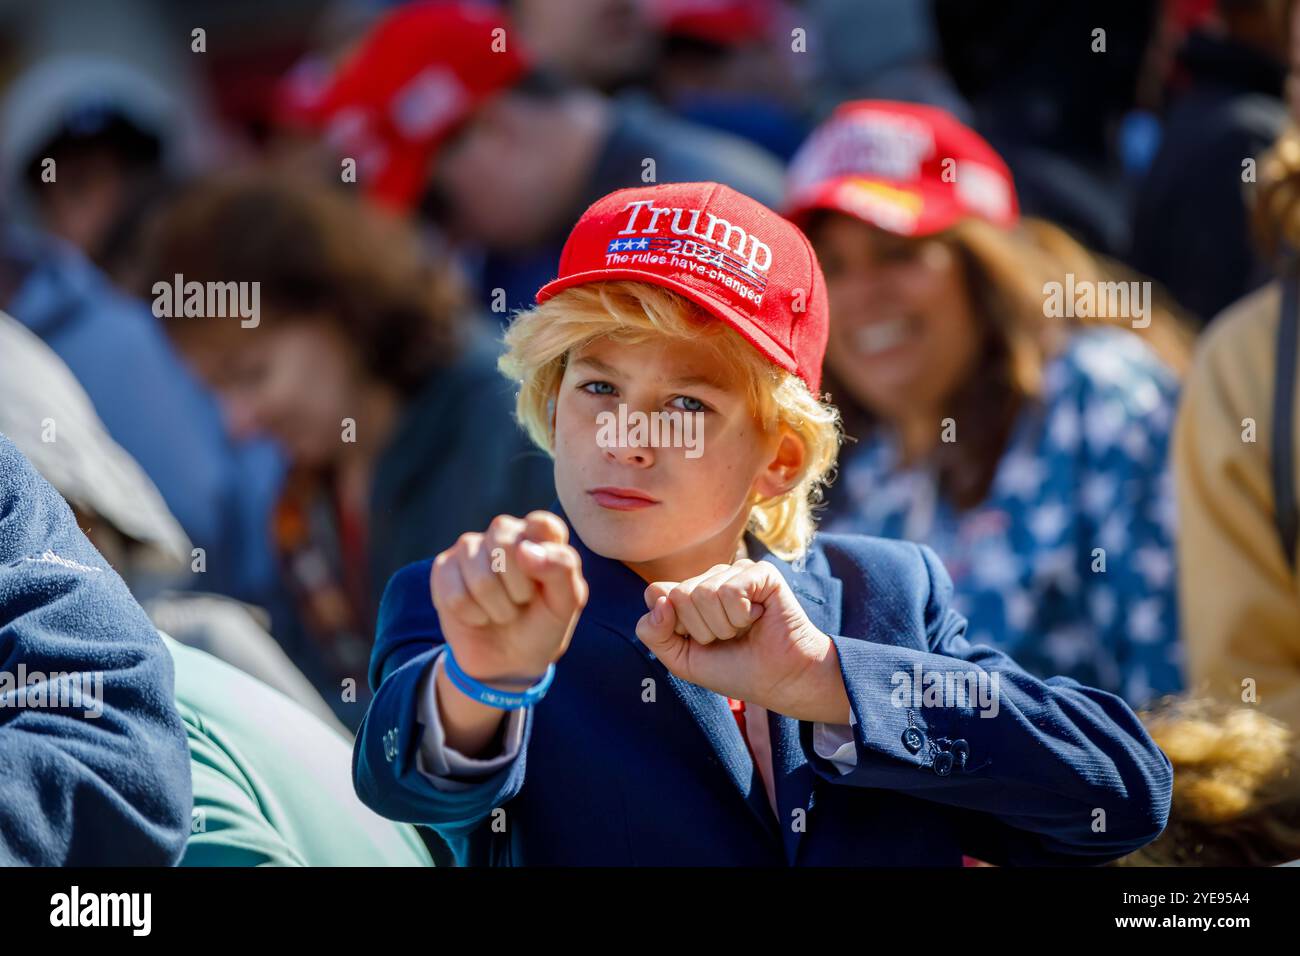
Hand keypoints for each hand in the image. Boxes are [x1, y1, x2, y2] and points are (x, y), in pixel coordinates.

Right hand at [430, 511, 587, 685]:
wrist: (508, 659)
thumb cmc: (542, 624)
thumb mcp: (566, 603)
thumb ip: (561, 569)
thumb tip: (525, 549)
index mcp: (540, 534)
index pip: (543, 524)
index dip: (544, 557)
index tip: (545, 584)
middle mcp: (504, 532)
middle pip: (506, 545)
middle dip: (519, 589)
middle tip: (522, 601)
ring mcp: (470, 547)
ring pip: (480, 577)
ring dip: (497, 608)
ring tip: (502, 611)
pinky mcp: (443, 569)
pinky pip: (455, 596)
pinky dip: (473, 616)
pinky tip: (479, 615)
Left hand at [633, 559, 850, 723]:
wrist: (780, 681)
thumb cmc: (735, 669)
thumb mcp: (682, 660)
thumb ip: (654, 634)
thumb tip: (661, 599)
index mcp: (689, 595)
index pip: (656, 592)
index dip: (673, 625)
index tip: (698, 641)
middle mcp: (710, 578)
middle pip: (679, 595)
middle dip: (702, 630)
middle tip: (727, 638)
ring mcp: (735, 572)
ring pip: (704, 593)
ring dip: (725, 626)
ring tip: (744, 630)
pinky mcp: (760, 572)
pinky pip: (730, 591)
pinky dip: (742, 616)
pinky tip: (758, 618)